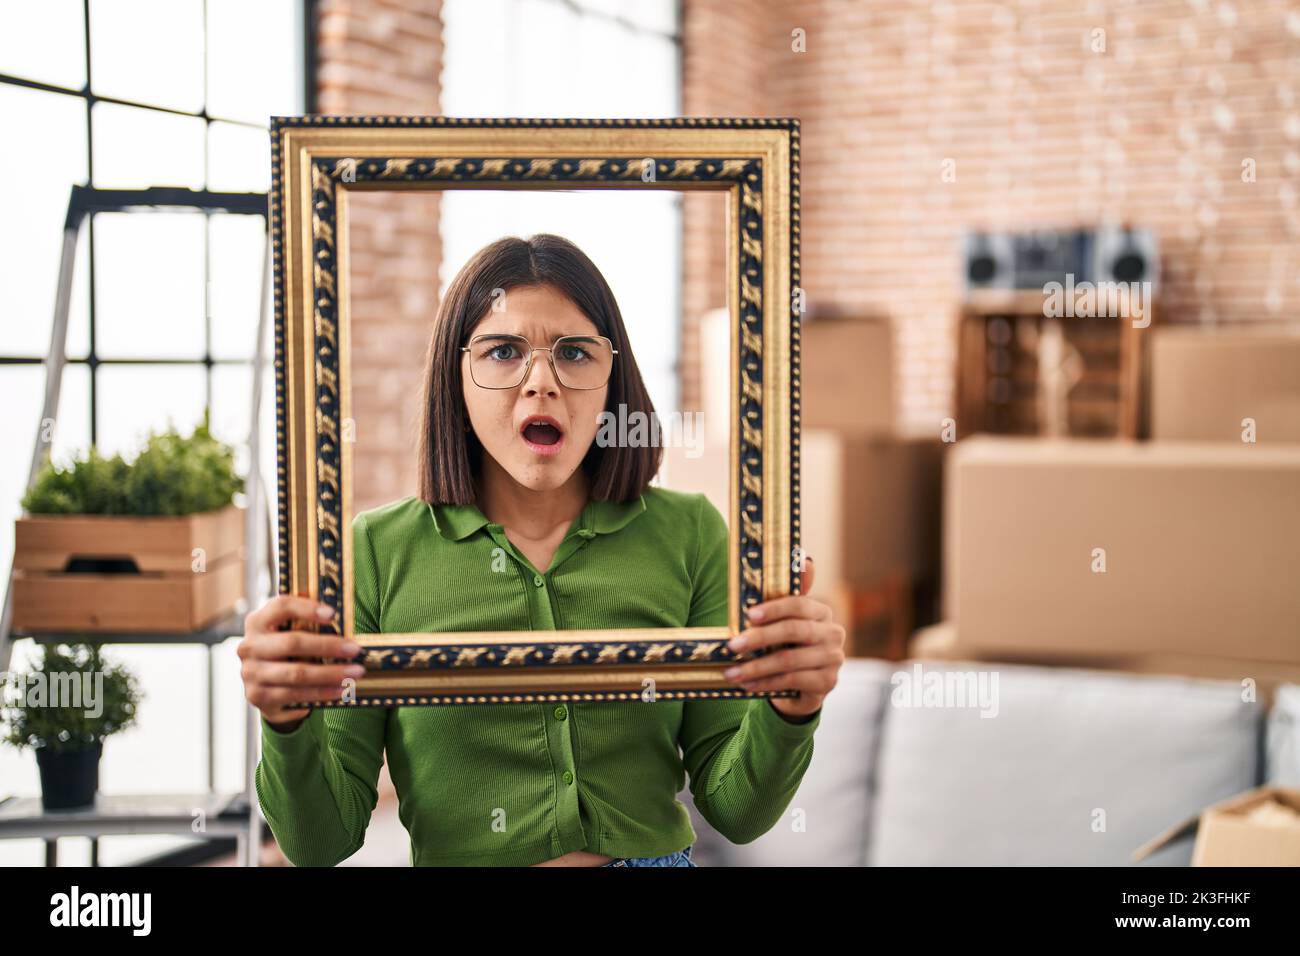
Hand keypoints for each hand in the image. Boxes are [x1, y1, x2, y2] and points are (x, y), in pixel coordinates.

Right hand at [237, 594, 364, 728]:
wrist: (267, 688)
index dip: (307, 608)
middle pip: (291, 643)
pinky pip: (295, 695)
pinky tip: (341, 690)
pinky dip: (321, 693)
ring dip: (330, 674)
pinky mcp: (258, 697)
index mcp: (258, 621)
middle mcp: (249, 646)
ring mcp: (251, 673)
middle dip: (328, 646)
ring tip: (355, 673)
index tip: (333, 614)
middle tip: (355, 650)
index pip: (281, 606)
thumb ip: (309, 621)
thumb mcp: (292, 632)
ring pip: (296, 673)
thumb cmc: (289, 651)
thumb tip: (340, 615)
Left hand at [722, 557, 844, 719]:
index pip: (799, 604)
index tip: (748, 615)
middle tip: (732, 645)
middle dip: (759, 638)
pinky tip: (748, 685)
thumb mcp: (782, 623)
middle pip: (794, 631)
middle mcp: (833, 633)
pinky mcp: (828, 682)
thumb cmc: (787, 646)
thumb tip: (802, 560)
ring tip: (732, 672)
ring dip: (756, 667)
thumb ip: (785, 597)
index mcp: (821, 612)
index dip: (774, 608)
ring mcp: (834, 658)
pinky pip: (793, 681)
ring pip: (790, 660)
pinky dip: (767, 683)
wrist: (801, 687)